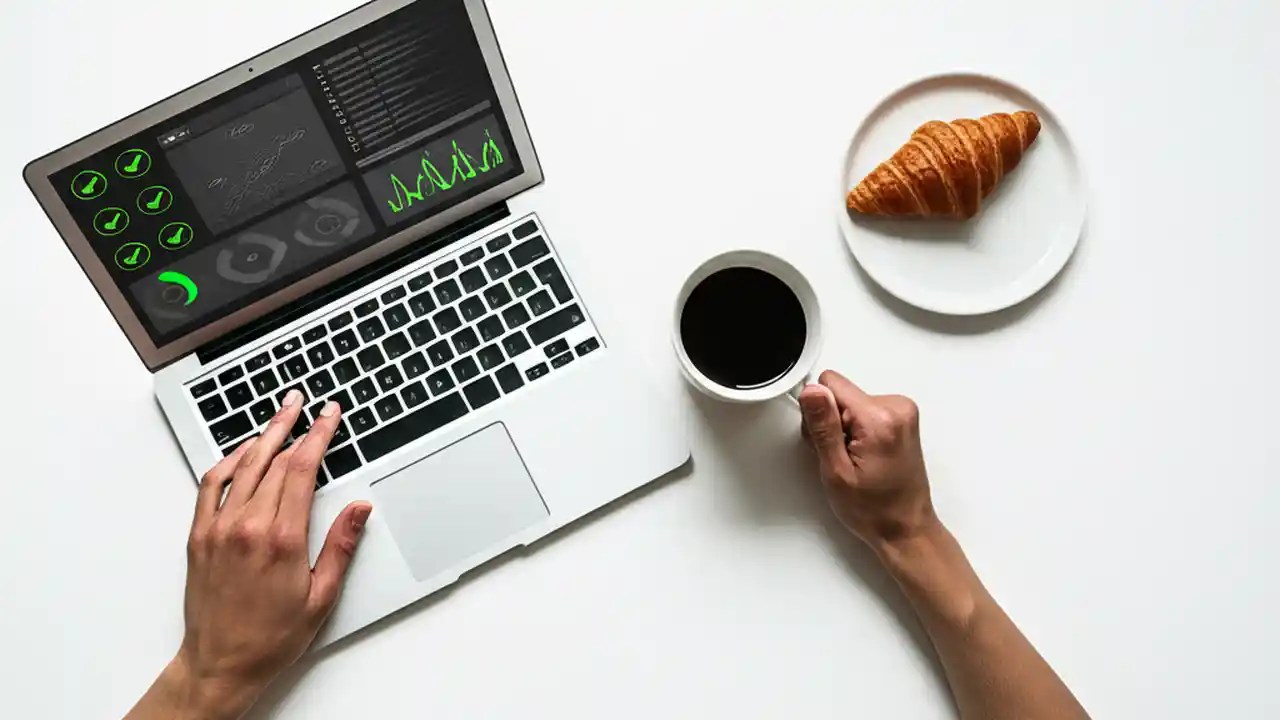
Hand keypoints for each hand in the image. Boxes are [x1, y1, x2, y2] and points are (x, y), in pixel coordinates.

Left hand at [144, 391, 371, 718]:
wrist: (220, 664)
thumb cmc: (271, 637)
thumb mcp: (322, 597)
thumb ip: (341, 547)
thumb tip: (360, 510)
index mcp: (282, 540)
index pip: (302, 470)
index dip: (318, 436)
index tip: (328, 415)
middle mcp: (247, 527)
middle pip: (273, 460)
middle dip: (293, 426)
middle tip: (305, 403)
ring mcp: (219, 529)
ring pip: (242, 466)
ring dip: (263, 435)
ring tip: (279, 414)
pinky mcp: (199, 537)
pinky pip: (211, 486)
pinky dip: (227, 462)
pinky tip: (241, 451)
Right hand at [798, 370, 936, 548]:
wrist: (905, 527)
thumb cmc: (875, 510)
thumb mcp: (837, 473)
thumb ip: (823, 427)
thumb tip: (812, 391)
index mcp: (880, 419)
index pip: (830, 384)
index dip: (819, 413)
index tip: (830, 442)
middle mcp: (897, 408)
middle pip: (840, 393)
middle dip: (831, 423)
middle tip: (841, 457)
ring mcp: (903, 411)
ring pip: (850, 401)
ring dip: (845, 429)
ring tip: (855, 460)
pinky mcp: (902, 417)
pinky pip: (864, 409)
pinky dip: (858, 430)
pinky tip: (864, 456)